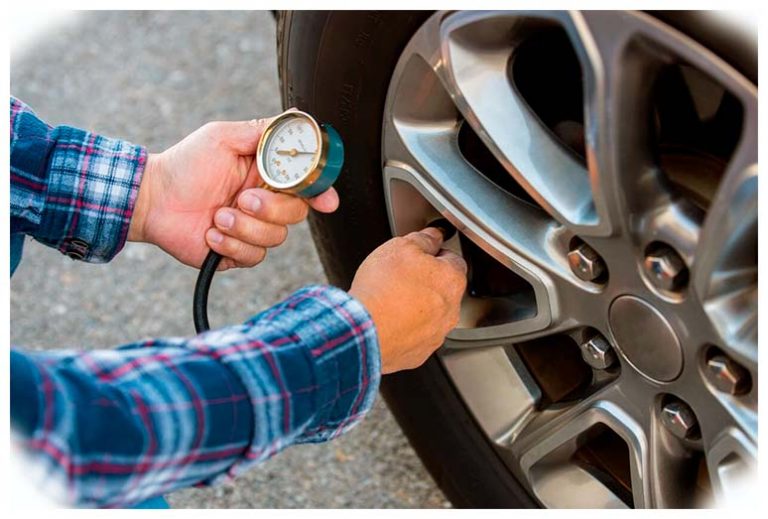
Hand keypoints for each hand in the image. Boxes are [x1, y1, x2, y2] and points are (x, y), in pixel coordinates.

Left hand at [128, 119, 339, 269]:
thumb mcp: (223, 137)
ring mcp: (253, 229)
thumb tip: (297, 118)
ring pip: (275, 237)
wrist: (152, 199)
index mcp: (268, 175)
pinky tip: (210, 233)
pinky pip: (253, 256)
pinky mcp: (238, 253)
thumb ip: (261, 131)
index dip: (321, 192)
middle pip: (296, 213)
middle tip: (243, 198)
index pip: (306, 185)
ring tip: (217, 216)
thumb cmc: (185, 165)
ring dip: (244, 227)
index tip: (326, 201)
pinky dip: (229, 244)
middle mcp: (265, 203)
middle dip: (271, 208)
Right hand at [349, 227, 467, 373]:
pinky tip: (387, 321)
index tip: (419, 255)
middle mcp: (450, 311)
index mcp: (452, 281)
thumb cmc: (382, 289)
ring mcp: (435, 335)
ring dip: (415, 308)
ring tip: (390, 302)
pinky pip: (415, 337)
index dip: (434, 254)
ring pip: (430, 316)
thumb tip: (433, 236)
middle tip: (399, 278)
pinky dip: (404, 330)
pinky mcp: (418, 353)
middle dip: (425, 283)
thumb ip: (423, 239)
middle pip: (442, 290)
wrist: (362, 330)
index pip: (453, 260)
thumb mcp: (400, 247)